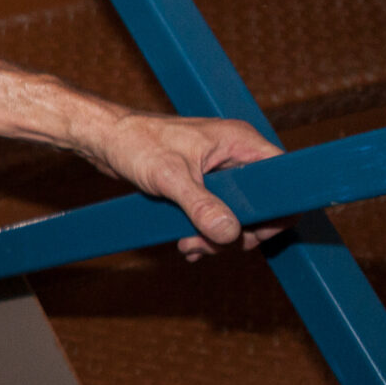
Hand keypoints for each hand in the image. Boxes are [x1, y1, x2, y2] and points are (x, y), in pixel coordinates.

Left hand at [79, 111, 282, 258]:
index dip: (275, 211)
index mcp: (240, 141)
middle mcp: (236, 155)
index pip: (281, 180)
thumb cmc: (135, 141)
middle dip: (236, 233)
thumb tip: (229, 234)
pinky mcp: (204, 185)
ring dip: (217, 237)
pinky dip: (205, 232)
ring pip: (237, 215)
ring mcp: (221, 171)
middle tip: (206, 246)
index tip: (250, 235)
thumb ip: (201, 205)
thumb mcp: (170, 176)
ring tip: (189, 245)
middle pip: (260, 205)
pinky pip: (217, 215)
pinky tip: (188, 244)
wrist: (104, 138)